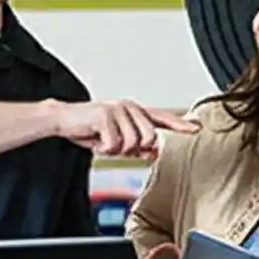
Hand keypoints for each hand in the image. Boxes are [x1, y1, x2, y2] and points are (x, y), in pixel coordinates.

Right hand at [46, 99, 199, 157]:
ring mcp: (118, 109)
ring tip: (102, 141)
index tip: (196, 128)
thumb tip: (153, 151)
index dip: (179, 124)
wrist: (63, 120)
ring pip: (131, 144)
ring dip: (114, 150)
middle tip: (113, 145)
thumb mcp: (116, 140)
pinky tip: (96, 141)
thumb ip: (136, 144)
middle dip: (131, 149)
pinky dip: (103, 149)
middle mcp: (129, 107)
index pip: (162, 118)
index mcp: (134, 112)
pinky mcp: (105, 115)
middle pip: (148, 138)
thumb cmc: (90, 130)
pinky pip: (114, 145)